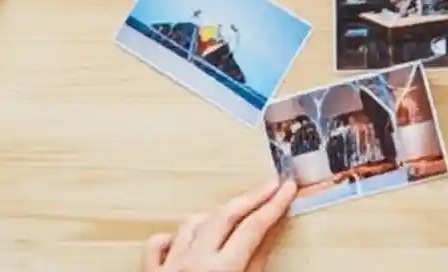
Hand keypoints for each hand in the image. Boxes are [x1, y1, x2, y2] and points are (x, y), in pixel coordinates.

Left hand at [141, 177, 296, 271]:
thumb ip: (257, 264)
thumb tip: (270, 236)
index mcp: (223, 270)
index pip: (254, 227)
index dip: (274, 205)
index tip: (288, 188)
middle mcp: (194, 262)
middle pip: (226, 216)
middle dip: (251, 197)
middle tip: (271, 185)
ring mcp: (169, 266)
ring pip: (192, 224)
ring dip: (213, 216)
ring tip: (231, 213)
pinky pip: (158, 243)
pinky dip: (174, 237)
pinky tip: (185, 237)